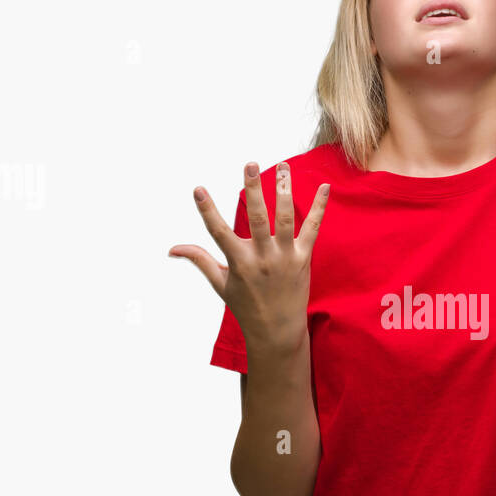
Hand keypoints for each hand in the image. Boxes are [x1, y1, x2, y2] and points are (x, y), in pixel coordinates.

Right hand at [169, 161, 329, 354]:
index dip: (207, 210)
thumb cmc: (246, 306)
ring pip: (286, 219)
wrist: (277, 331)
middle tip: (250, 165)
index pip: (218, 232)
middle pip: (258, 219)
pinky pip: (312, 229)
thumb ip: (199, 260)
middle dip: (254, 190)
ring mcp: (285, 257)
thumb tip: (172, 249)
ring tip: (283, 166)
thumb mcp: (220, 284)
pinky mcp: (304, 258)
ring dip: (285, 190)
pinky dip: (319, 208)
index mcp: (239, 263)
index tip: (198, 189)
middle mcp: (262, 258)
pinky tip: (323, 187)